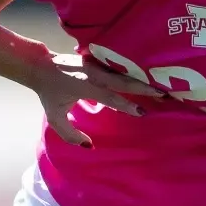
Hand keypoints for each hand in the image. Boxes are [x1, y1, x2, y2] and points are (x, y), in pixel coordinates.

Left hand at [34, 51, 166, 148]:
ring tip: (161, 86)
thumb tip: (89, 146)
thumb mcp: (55, 117)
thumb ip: (70, 134)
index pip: (110, 97)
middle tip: (164, 95)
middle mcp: (94, 73)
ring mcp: (97, 64)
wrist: (41, 65)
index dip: (126, 105)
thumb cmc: (48, 93)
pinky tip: (147, 77)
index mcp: (85, 86)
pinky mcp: (98, 59)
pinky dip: (133, 72)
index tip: (142, 112)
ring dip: (142, 79)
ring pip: (124, 72)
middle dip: (144, 88)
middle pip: (124, 81)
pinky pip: (119, 67)